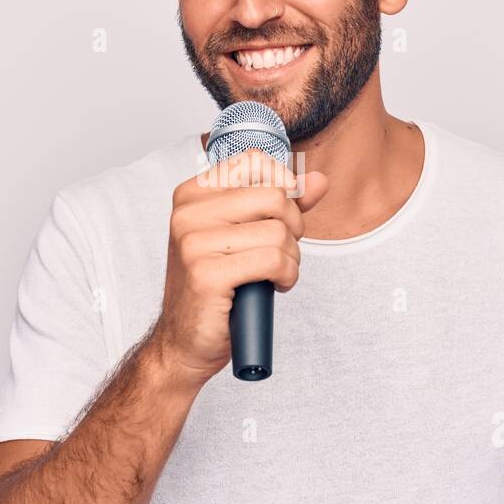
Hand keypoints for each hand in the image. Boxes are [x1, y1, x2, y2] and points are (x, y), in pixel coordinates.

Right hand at [149, 148, 328, 392]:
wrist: (185, 341)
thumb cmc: (217, 287)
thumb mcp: (248, 235)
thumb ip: (283, 204)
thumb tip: (319, 181)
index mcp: (192, 194)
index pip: (255, 161)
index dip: (283, 189)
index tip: (279, 218)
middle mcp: (187, 213)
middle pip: (274, 197)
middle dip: (292, 228)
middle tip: (280, 252)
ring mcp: (193, 243)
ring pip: (278, 232)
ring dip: (291, 258)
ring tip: (274, 273)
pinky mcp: (206, 273)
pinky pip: (273, 260)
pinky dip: (287, 276)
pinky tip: (275, 286)